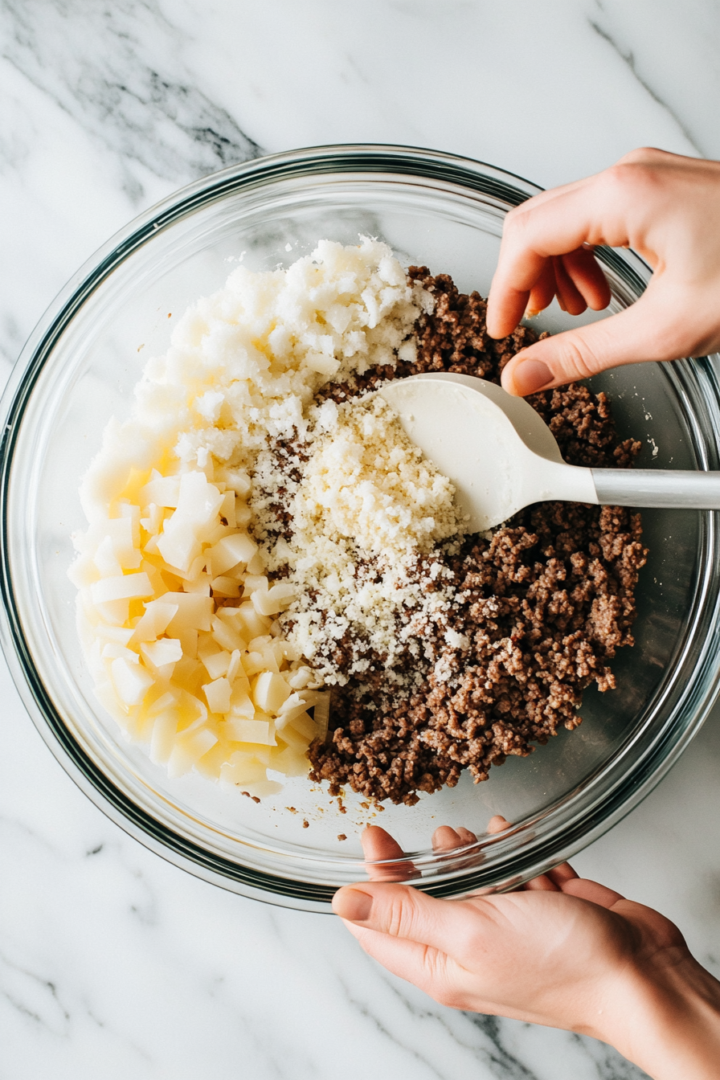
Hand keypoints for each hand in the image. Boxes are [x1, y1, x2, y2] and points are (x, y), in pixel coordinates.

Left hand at [334, 822, 719, 1078]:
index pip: (379, 927)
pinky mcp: (543, 913)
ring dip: (473, 856)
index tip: (373, 833)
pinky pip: (519, 875)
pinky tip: (519, 839)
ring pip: (474, 884)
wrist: (641, 976)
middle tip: (434, 832)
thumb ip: (406, 914)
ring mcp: (509, 933)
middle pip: (426, 900)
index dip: (368, 880)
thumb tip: (343, 902)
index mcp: (441, 965)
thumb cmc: (561, 964)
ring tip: (474, 837)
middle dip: (425, 863)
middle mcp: (470, 952)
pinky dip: (518, 855)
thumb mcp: (469, 931)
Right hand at [486, 148, 719, 395]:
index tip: (501, 331)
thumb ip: (583, 354)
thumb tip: (526, 374)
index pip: (527, 236)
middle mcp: (630, 175)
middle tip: (529, 327)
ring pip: (567, 217)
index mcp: (624, 197)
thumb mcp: (665, 330)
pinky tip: (607, 292)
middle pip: (539, 221)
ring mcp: (647, 176)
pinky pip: (600, 215)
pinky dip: (589, 256)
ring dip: (559, 269)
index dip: (503, 290)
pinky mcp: (662, 188)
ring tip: (581, 313)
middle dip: (527, 279)